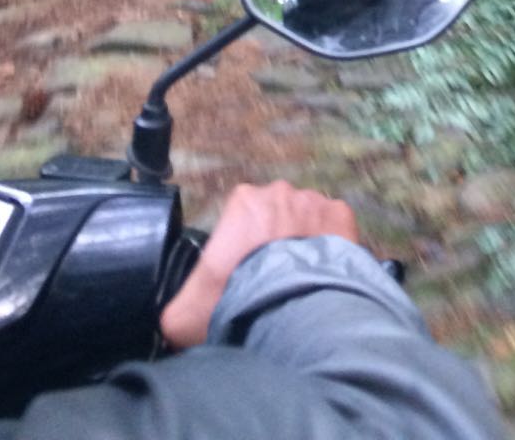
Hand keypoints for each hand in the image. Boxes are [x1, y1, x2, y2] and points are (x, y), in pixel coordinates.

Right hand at [160, 179, 360, 348]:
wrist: (289, 307)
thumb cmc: (233, 299)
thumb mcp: (183, 313)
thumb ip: (178, 306)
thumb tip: (171, 322)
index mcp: (242, 201)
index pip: (239, 219)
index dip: (240, 248)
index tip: (243, 276)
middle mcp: (280, 191)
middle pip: (275, 216)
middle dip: (274, 242)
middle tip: (273, 281)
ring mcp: (314, 201)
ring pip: (306, 221)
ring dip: (303, 244)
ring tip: (302, 281)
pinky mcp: (343, 215)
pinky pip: (335, 228)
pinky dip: (332, 247)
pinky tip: (325, 275)